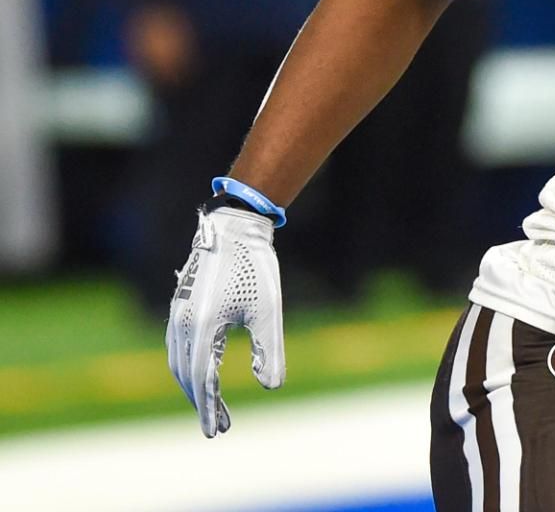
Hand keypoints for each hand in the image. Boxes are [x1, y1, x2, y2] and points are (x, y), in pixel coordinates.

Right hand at [166, 207, 285, 436]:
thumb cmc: (255, 268)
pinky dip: (190, 367)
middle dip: (203, 402)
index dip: (210, 407)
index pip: (202, 378)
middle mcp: (183, 323)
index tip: (217, 431)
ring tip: (216, 406)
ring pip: (179, 362)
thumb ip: (269, 350)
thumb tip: (270, 386)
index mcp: (203, 325)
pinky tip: (209, 375)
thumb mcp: (269, 311)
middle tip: (222, 426)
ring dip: (195, 387)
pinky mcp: (181, 306)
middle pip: (186, 375)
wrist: (235, 229)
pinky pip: (179, 346)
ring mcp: (178, 314)